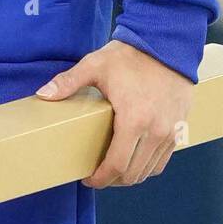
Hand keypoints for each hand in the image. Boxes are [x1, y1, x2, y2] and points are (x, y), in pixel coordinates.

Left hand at [34, 39, 192, 187]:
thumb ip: (68, 82)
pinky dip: (148, 164)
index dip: (101, 179)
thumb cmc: (130, 55)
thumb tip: (43, 94)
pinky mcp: (179, 127)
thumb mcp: (95, 65)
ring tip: (114, 168)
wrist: (166, 42)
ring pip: (150, 170)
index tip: (88, 178)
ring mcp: (170, 131)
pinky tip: (134, 157)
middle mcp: (155, 131)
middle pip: (133, 174)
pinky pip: (164, 159)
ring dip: (131, 174)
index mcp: (134, 120)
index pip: (117, 166)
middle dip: (113, 180)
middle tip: (98, 175)